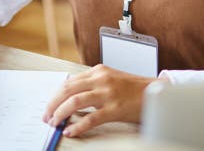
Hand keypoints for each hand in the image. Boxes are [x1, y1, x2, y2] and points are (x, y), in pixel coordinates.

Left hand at [42, 64, 156, 136]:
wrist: (156, 92)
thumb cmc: (134, 88)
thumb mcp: (111, 79)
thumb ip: (93, 84)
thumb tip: (72, 98)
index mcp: (98, 71)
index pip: (69, 82)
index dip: (55, 95)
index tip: (49, 106)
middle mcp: (101, 79)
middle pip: (68, 90)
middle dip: (53, 104)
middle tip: (47, 116)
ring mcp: (108, 93)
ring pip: (75, 101)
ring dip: (61, 113)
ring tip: (55, 123)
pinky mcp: (115, 108)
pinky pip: (91, 118)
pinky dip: (78, 126)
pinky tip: (71, 131)